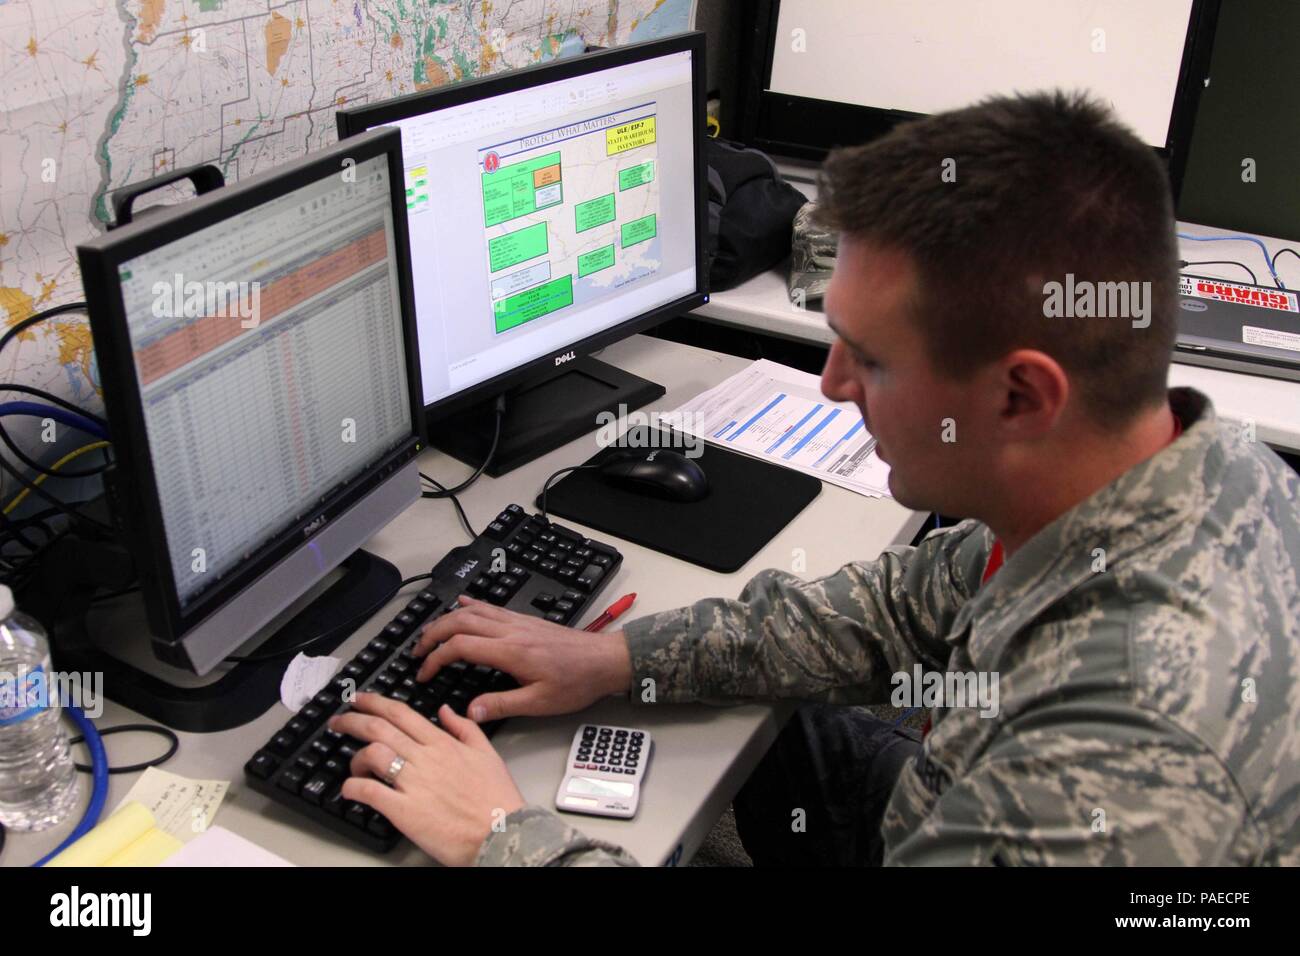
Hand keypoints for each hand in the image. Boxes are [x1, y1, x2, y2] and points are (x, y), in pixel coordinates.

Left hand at [330, 692, 524, 865]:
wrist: (503, 833)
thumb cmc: (497, 798)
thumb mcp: (487, 753)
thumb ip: (465, 728)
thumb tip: (445, 710)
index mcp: (442, 744)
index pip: (401, 714)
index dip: (374, 703)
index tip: (359, 700)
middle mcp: (424, 758)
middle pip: (379, 728)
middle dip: (352, 720)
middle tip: (338, 721)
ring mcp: (413, 783)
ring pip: (372, 754)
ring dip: (354, 757)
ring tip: (352, 765)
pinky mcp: (404, 811)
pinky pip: (369, 792)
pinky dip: (353, 788)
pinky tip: (349, 790)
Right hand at [413, 595, 631, 721]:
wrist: (604, 660)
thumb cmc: (577, 682)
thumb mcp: (540, 703)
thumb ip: (502, 705)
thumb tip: (469, 713)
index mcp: (511, 651)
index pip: (459, 647)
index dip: (435, 659)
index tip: (423, 674)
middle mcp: (511, 631)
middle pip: (459, 622)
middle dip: (431, 634)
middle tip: (416, 653)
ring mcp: (518, 622)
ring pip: (473, 611)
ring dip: (446, 619)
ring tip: (429, 634)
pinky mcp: (525, 620)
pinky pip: (491, 606)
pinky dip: (471, 605)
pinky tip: (462, 603)